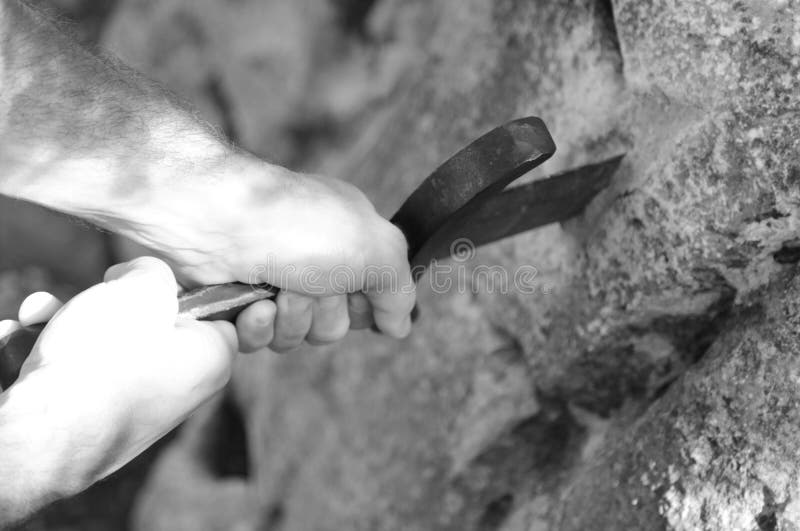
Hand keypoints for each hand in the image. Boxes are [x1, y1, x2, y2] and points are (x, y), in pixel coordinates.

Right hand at [0, 257, 236, 496]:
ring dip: (67, 320)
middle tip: (95, 293)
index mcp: (212, 360)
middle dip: (108, 300)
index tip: (155, 280)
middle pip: (152, 323)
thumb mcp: (142, 290)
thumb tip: (144, 276)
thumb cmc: (105, 360)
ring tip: (42, 312)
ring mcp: (136, 406)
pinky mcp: (95, 420)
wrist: (45, 435)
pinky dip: (51, 352)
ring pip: (105, 343)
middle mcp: (182, 388)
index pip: (218, 311)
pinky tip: (21, 339)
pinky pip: (78, 371)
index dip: (186, 286)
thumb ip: (152, 272)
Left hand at [136, 155, 415, 352]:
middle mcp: (313, 261)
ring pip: (297, 336)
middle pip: (335, 324)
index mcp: (349, 241)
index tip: (355, 291)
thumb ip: (399, 290)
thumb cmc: (297, 224)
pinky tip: (251, 302)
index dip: (364, 305)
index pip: (371, 297)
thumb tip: (402, 325)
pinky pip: (259, 340)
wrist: (215, 220)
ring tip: (276, 288)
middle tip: (310, 282)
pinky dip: (257, 325)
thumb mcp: (375, 250)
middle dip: (324, 312)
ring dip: (290, 318)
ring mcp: (272, 282)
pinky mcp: (236, 302)